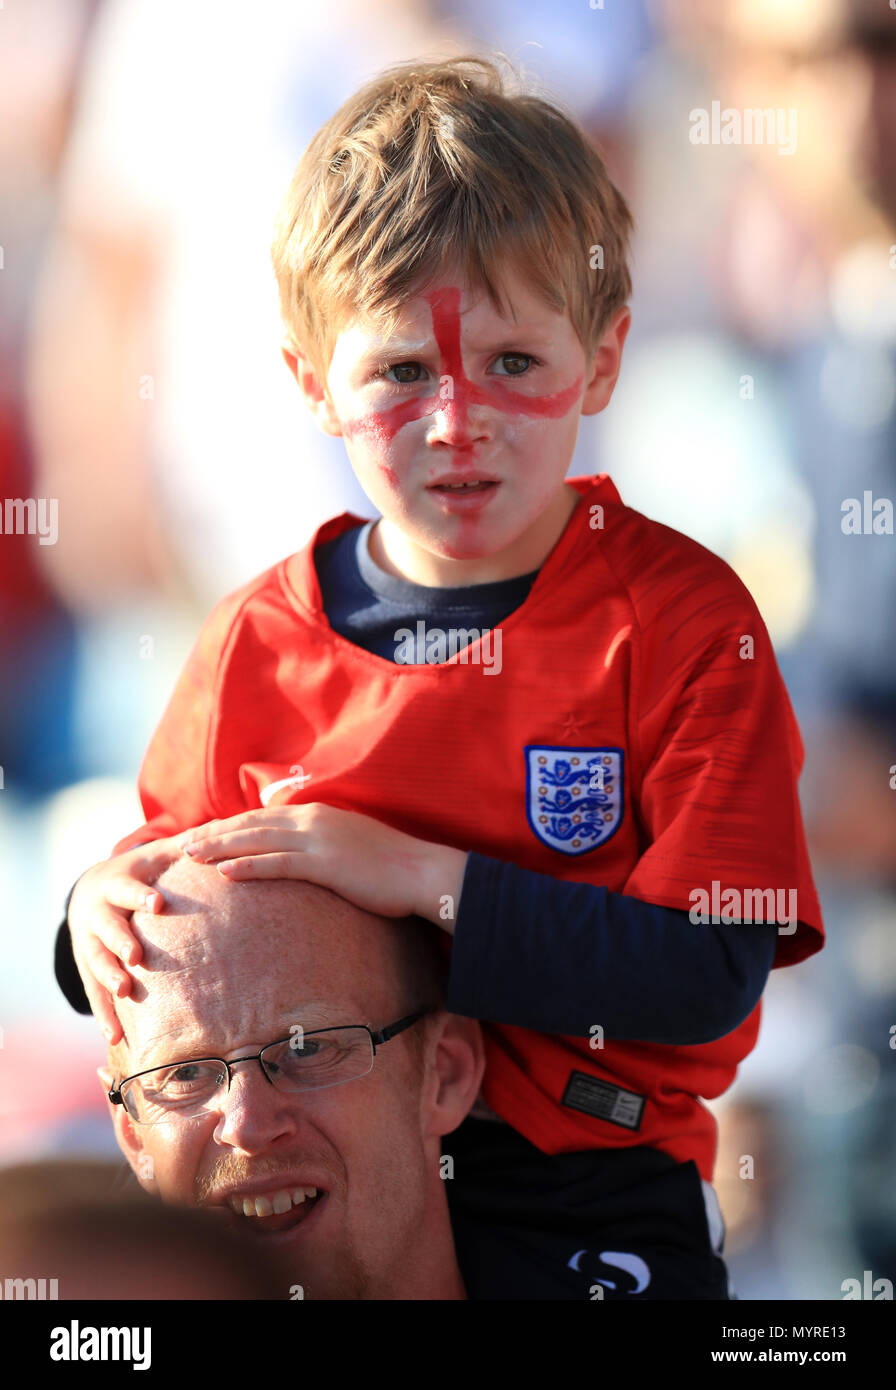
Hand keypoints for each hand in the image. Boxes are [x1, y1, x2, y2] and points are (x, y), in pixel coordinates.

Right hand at [67, 835, 189, 1042]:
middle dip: (120, 941)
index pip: (128, 888)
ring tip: (125, 994)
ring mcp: (88, 943)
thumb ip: (185, 844)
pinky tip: (116, 1038)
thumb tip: (224, 826)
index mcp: (115, 884)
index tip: (159, 903)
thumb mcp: (154, 856)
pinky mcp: (87, 968)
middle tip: (136, 956)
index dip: (141, 895)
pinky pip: (93, 993)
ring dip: (109, 978)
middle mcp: (98, 914)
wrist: (88, 892)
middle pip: (107, 928)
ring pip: (95, 962)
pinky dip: (104, 1015)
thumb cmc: (137, 873)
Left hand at [183, 804, 467, 928]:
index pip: (261, 817)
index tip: (200, 834)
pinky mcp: (325, 864)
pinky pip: (278, 864)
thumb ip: (322, 845)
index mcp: (316, 815)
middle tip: (180, 844)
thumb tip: (300, 858)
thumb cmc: (388, 866)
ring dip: (219, 847)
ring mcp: (317, 840)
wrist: (421, 872)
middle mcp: (312, 820)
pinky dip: (248, 866)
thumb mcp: (349, 846)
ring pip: (257, 840)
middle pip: (250, 824)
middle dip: (213, 833)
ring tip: (189, 855)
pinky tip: (223, 874)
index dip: (228, 825)